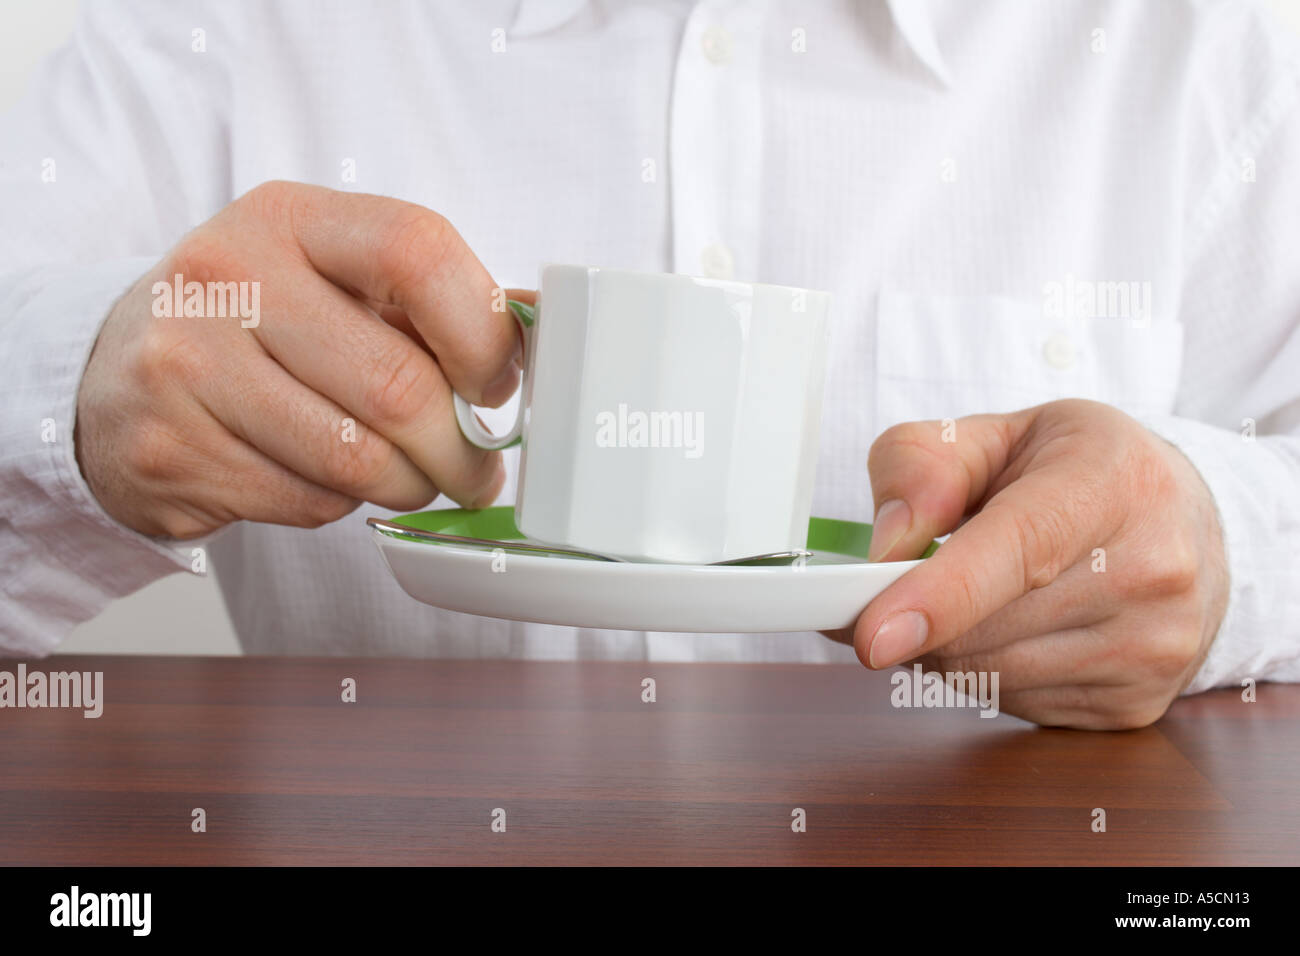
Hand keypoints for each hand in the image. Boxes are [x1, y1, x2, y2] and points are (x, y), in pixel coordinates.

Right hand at [76, 181, 525, 537]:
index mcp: (288, 218)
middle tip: (478, 470)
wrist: (112, 377)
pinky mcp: (170, 448)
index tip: (497, 382)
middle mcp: (228, 277)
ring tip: (418, 479)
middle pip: (396, 383)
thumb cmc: (256, 325)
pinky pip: (307, 500)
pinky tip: (332, 480)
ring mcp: (187, 366)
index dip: (481, 331)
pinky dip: (344, 504)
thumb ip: (428, 300)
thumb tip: (537, 330)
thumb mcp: (330, 278)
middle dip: (460, 448)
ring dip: (411, 485)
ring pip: (356, 458)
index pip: (416, 250)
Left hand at [830, 399, 1229, 729]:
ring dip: (941, 648)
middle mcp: (1151, 567)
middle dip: (909, 616)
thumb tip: (889, 542)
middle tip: (874, 593)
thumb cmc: (1077, 472)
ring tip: (956, 598)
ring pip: (989, 675)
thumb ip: (922, 464)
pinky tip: (1005, 629)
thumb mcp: (996, 434)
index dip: (940, 596)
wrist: (1185, 524)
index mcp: (1112, 482)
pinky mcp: (1138, 703)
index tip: (872, 634)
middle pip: (985, 627)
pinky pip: (1014, 704)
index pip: (1019, 549)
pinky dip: (984, 673)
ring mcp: (1153, 645)